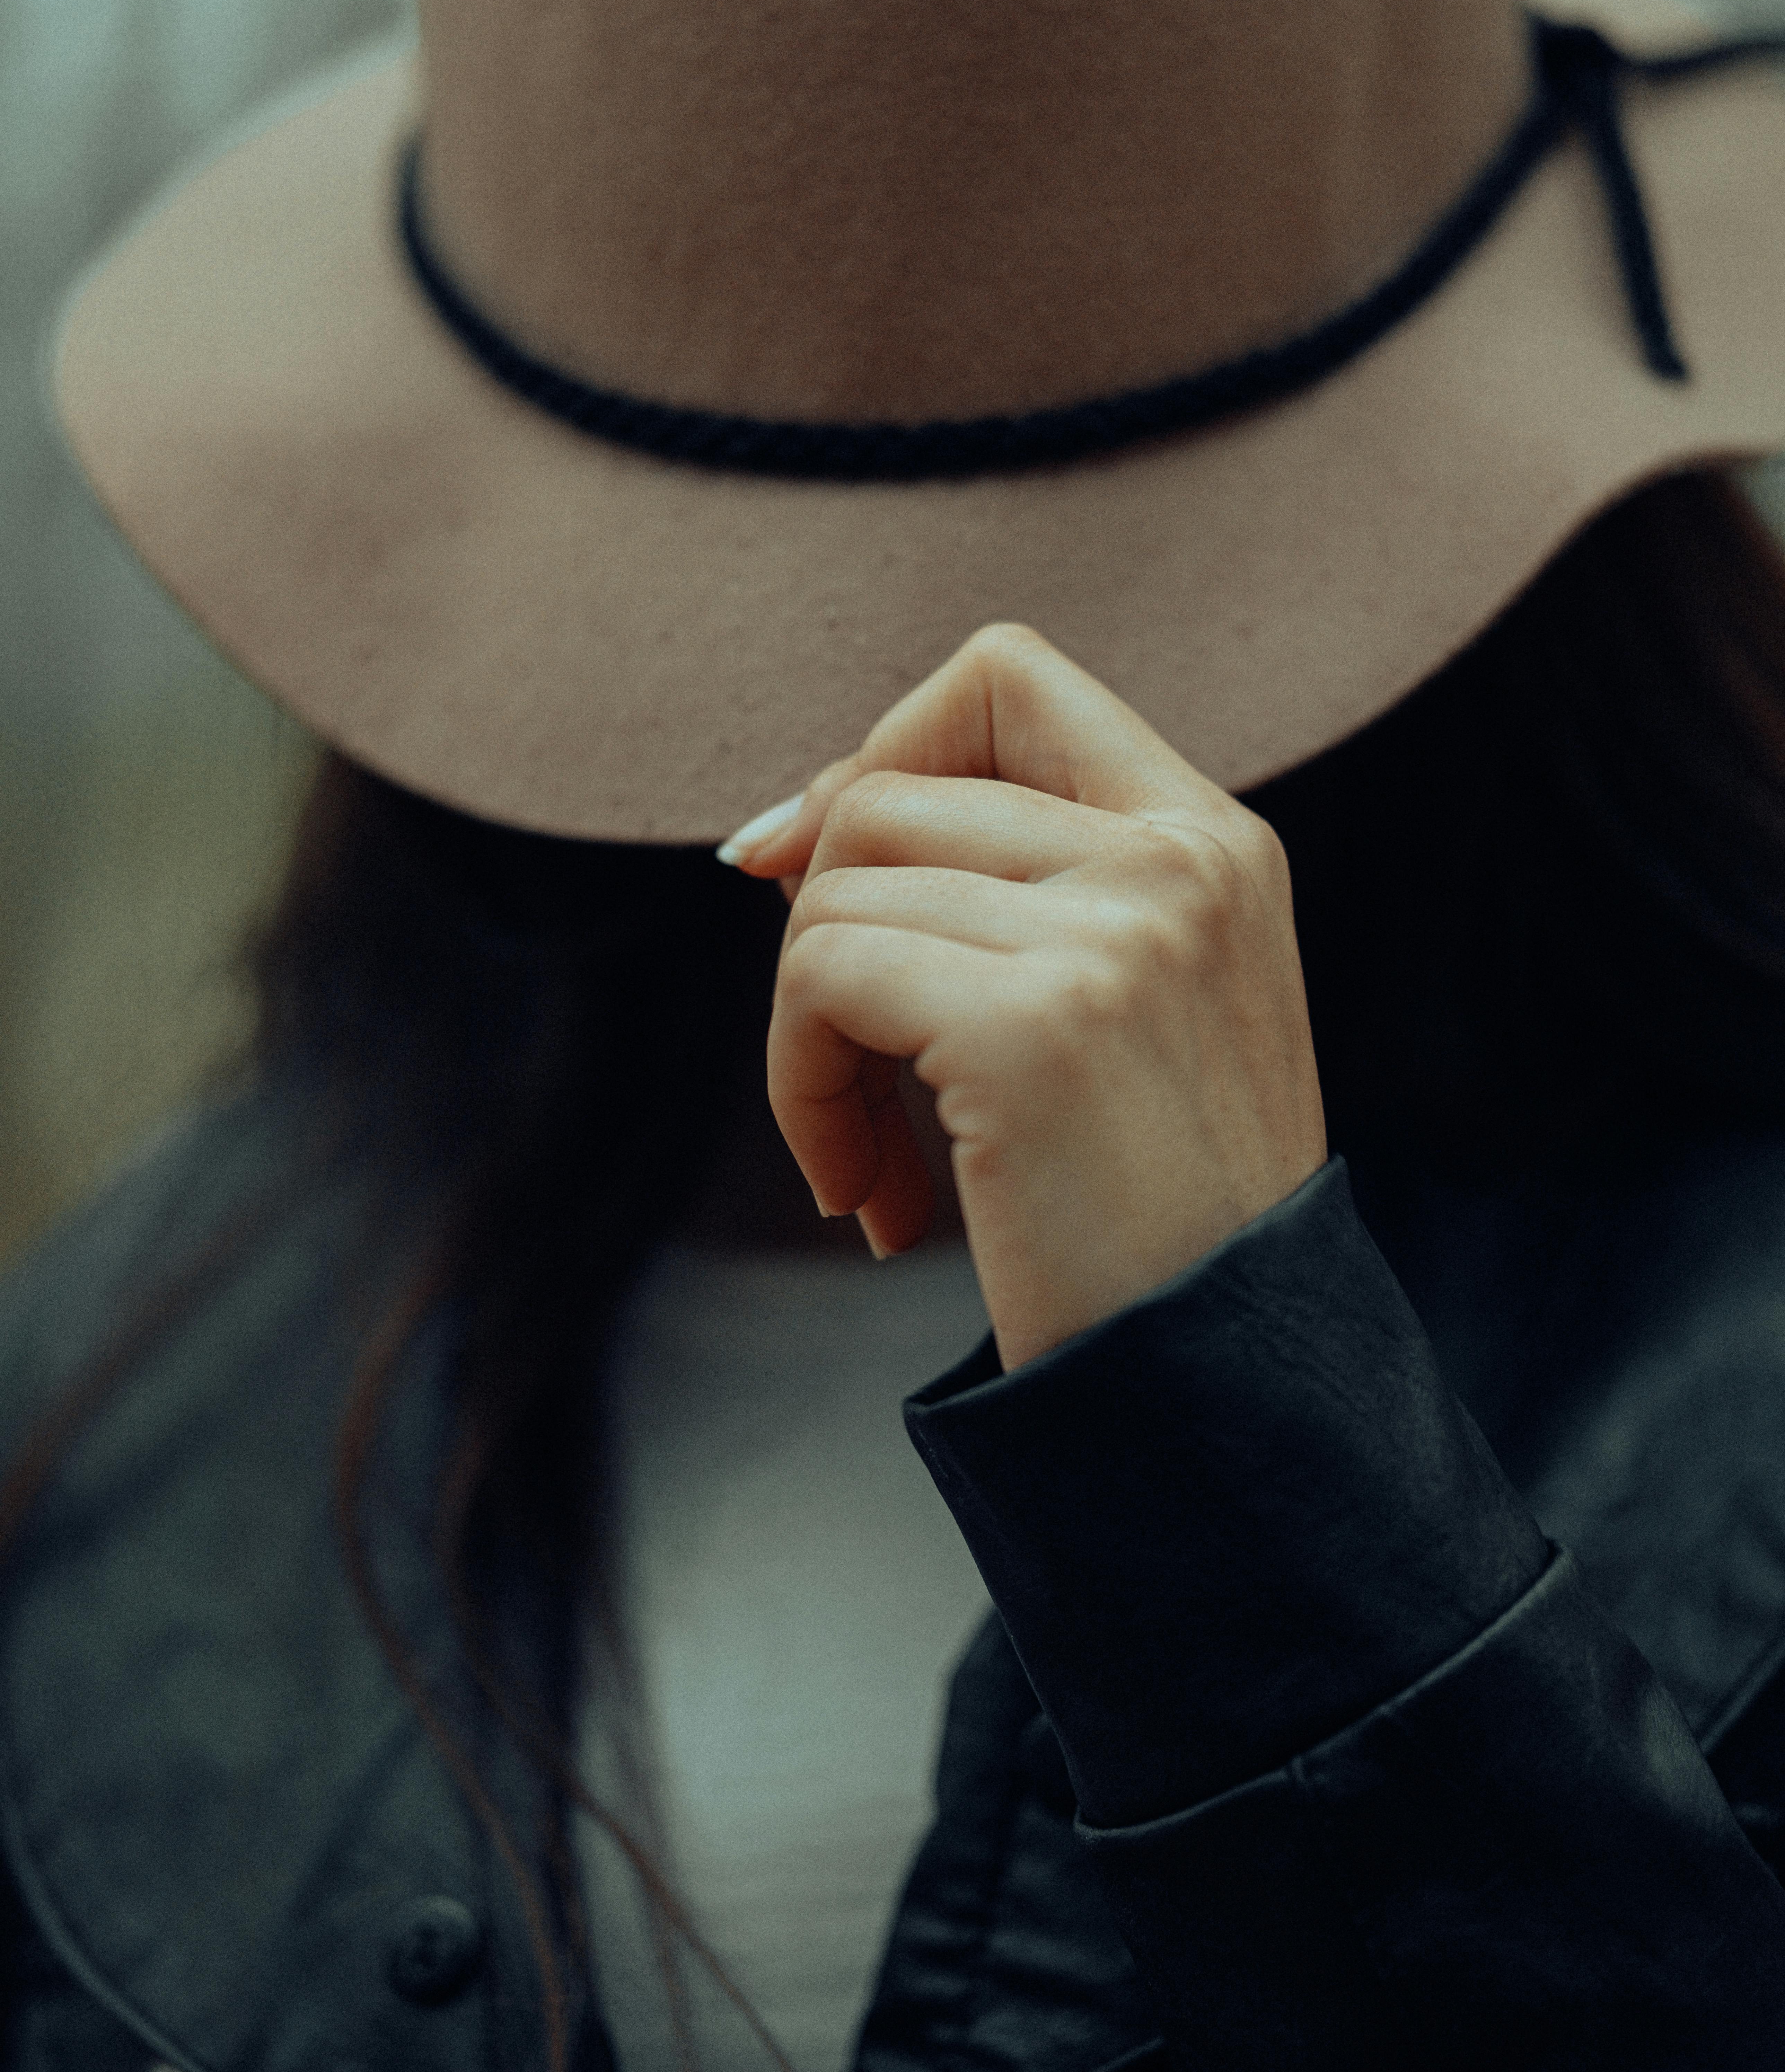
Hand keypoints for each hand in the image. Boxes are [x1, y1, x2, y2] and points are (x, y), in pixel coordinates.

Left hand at [719, 625, 1326, 1367]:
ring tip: (869, 1161)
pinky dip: (801, 1095)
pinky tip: (873, 1201)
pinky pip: (819, 981)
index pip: (1005, 675)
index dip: (884, 750)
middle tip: (856, 1083)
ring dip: (806, 1039)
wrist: (1233, 1396)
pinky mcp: (1035, 1025)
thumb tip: (786, 832)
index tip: (817, 869)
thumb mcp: (1129, 1008)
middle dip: (822, 935)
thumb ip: (1007, 891)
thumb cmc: (1156, 1218)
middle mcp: (1178, 860)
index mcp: (1211, 839)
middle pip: (885, 792)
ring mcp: (1116, 934)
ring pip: (832, 892)